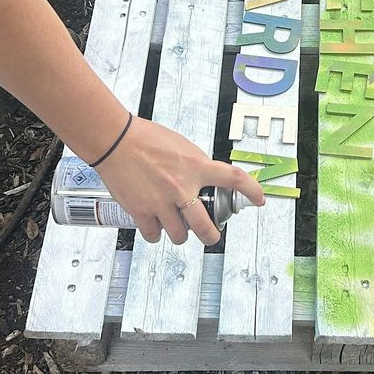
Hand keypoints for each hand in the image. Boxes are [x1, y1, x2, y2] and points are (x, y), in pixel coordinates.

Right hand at [93, 115, 264, 245]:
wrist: (114, 140)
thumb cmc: (145, 138)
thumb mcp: (182, 145)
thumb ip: (196, 164)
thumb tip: (207, 178)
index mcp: (195, 166)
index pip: (234, 178)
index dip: (252, 191)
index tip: (259, 199)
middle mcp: (181, 187)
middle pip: (206, 227)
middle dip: (212, 236)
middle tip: (211, 235)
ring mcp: (161, 202)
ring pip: (179, 236)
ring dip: (179, 234)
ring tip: (175, 226)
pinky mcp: (140, 211)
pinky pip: (153, 235)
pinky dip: (155, 234)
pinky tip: (155, 226)